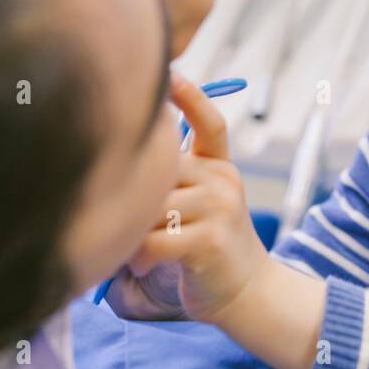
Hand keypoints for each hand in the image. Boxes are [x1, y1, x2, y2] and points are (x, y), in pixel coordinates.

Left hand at [105, 72, 269, 323]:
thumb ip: (172, 185)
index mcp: (219, 168)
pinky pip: (153, 239)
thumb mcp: (197, 207)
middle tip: (124, 223)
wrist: (247, 294)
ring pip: (152, 205)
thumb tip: (121, 166)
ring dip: (134, 231)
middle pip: (160, 170)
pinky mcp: (210, 241)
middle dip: (134, 199)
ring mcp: (220, 208)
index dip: (191, 98)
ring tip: (138, 251)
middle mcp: (223, 180)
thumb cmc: (206, 252)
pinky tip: (147, 264)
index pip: (210, 125)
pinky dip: (139, 256)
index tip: (171, 74)